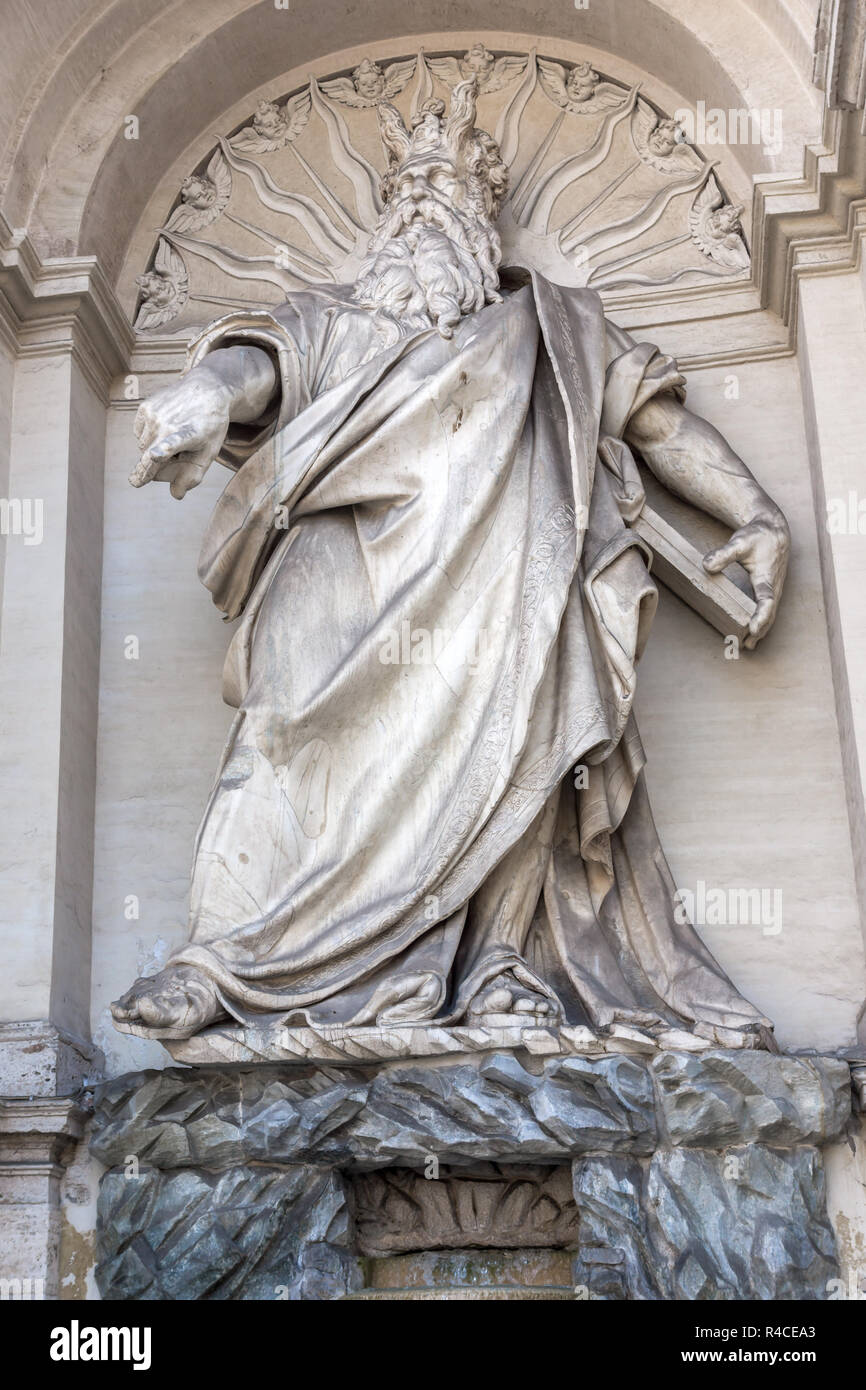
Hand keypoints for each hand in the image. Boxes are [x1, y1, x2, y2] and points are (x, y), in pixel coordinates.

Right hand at [131, 369, 231, 498]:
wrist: (206, 390)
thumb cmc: (210, 427)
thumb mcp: (209, 454)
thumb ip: (192, 476)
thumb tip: (175, 495)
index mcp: (189, 434)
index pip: (174, 443)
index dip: (163, 451)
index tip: (154, 455)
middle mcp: (168, 423)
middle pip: (149, 459)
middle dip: (159, 463)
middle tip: (180, 452)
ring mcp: (154, 414)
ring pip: (142, 447)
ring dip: (153, 447)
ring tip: (175, 434)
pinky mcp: (145, 407)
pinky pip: (138, 433)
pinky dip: (149, 435)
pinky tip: (165, 426)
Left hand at [703, 515, 789, 649]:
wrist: (773, 530)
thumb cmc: (758, 536)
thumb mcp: (740, 542)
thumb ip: (723, 554)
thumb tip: (706, 566)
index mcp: (767, 577)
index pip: (767, 601)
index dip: (761, 616)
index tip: (753, 629)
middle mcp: (774, 587)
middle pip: (770, 614)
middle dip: (760, 631)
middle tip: (746, 645)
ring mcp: (774, 590)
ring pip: (770, 615)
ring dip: (761, 630)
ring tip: (748, 646)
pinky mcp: (770, 590)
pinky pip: (768, 610)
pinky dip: (762, 623)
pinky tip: (752, 633)